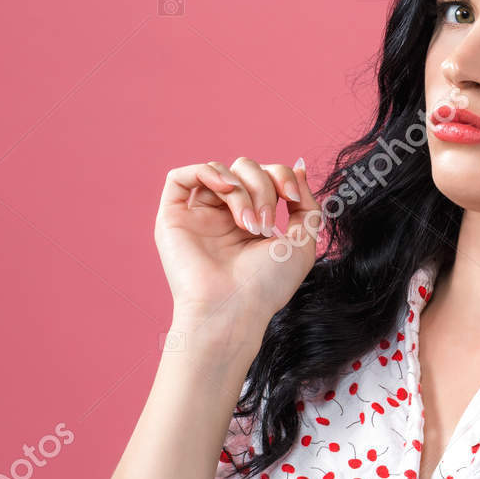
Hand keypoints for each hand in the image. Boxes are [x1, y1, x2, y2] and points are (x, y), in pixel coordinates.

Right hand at [154, 156, 321, 335]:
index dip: (282, 176)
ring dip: (242, 189)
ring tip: (247, 224)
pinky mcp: (173, 218)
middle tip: (264, 224)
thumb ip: (306, 205)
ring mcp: (197, 216)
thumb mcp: (302, 243)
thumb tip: (300, 167)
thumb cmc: (266, 286)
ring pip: (220, 171)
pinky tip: (226, 188)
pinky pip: (182, 176)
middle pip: (244, 169)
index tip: (292, 198)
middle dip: (263, 187)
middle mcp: (222, 216)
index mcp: (250, 221)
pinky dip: (208, 172)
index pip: (266, 177)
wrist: (233, 310)